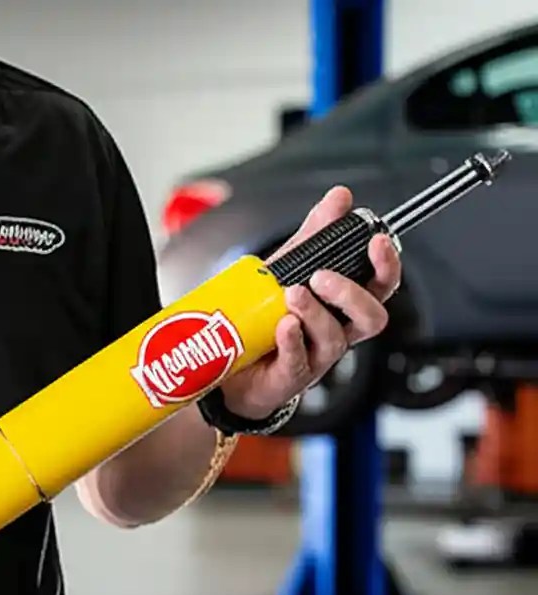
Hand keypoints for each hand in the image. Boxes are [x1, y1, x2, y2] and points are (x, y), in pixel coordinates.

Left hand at [220, 186, 401, 418]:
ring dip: (316, 312)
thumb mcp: (287, 268)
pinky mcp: (290, 376)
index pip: (380, 285)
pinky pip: (299, 361)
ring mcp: (316, 357)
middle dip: (351, 293)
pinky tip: (283, 324)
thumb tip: (339, 197)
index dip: (386, 265)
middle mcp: (337, 332)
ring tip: (292, 293)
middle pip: (371, 318)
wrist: (230, 365)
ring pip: (334, 339)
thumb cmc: (266, 319)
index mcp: (343, 305)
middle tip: (322, 276)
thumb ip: (314, 235)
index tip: (376, 241)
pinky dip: (292, 340)